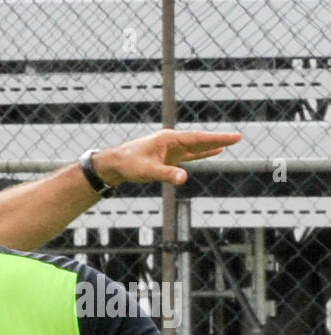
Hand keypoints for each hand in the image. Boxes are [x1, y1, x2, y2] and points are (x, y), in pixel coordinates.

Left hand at [92, 129, 241, 186]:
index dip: (216, 138)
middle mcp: (172, 141)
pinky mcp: (168, 157)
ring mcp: (171, 149)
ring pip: (195, 147)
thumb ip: (166, 174)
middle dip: (218, 139)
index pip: (197, 138)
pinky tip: (213, 152)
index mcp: (169, 139)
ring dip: (211, 145)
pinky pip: (189, 154)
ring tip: (229, 143)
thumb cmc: (129, 165)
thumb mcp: (148, 171)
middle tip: (238, 137)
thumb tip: (184, 179)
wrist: (114, 164)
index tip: (233, 137)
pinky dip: (201, 153)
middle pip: (199, 140)